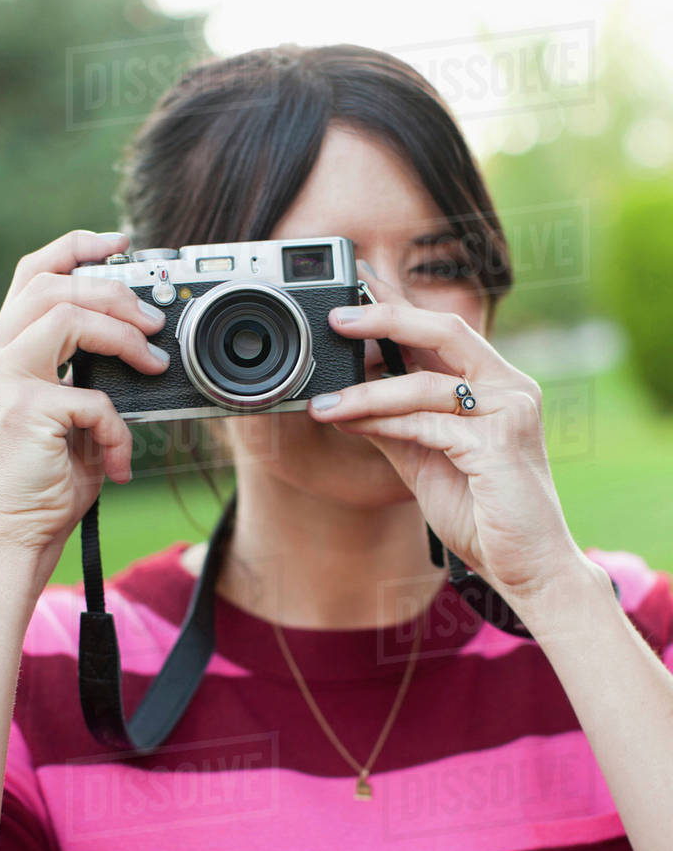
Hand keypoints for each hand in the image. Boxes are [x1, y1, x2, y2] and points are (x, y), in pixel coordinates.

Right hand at [0, 229, 168, 560]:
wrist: (17, 537)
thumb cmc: (46, 481)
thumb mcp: (66, 414)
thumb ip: (82, 370)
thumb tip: (138, 337)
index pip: (33, 274)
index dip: (76, 248)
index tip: (119, 244)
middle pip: (51, 282)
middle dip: (114, 292)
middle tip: (154, 321)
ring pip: (65, 315)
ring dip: (122, 335)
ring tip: (152, 362)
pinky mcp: (21, 408)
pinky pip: (90, 394)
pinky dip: (117, 423)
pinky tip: (118, 454)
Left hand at [309, 274, 581, 603]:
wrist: (528, 567)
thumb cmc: (483, 515)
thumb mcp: (425, 459)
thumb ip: (394, 424)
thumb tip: (345, 398)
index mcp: (497, 384)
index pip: (443, 330)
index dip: (399, 303)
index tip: (356, 283)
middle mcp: (510, 387)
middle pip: (444, 329)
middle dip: (386, 317)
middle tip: (335, 318)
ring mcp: (509, 412)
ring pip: (425, 384)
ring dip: (366, 391)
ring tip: (323, 401)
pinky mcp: (498, 445)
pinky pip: (427, 424)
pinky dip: (383, 422)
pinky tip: (350, 423)